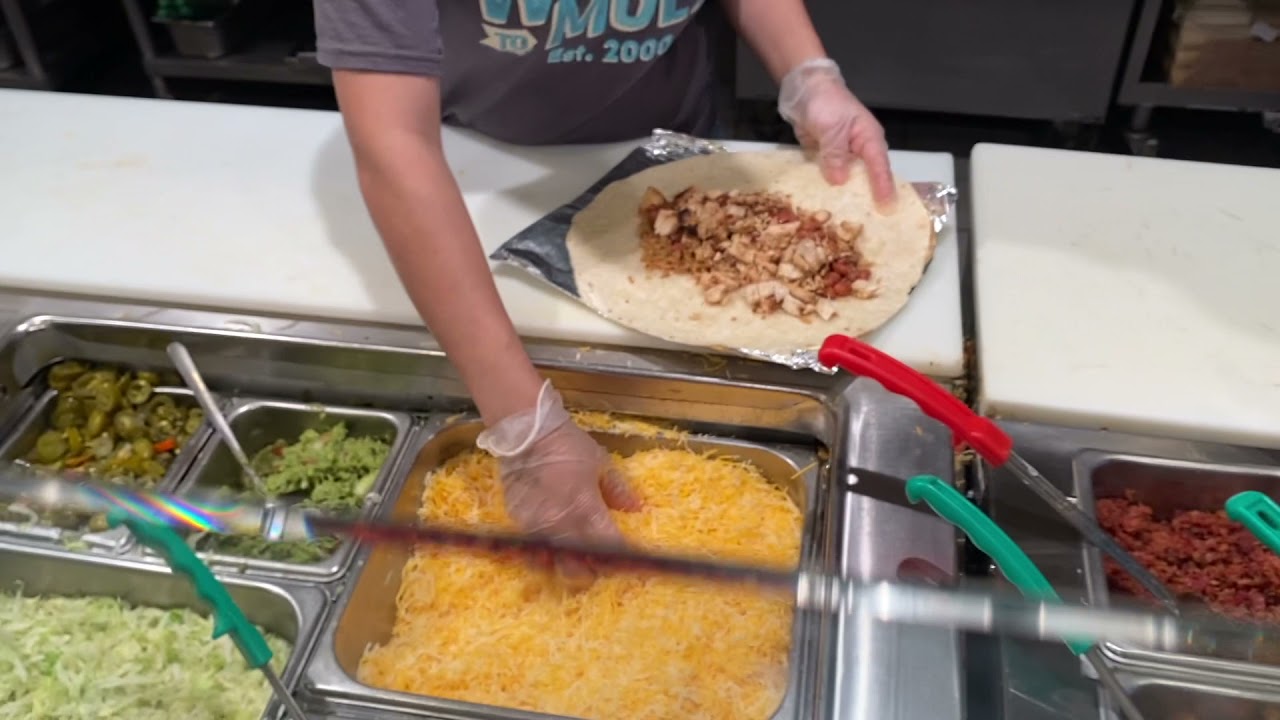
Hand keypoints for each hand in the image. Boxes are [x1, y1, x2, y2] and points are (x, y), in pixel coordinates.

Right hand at [476, 380, 640, 584]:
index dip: (621, 557)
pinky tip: (555, 550)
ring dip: (568, 567)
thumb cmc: (567, 445)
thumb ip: (618, 490)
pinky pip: (534, 549)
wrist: (526, 432)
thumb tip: (636, 509)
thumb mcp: (600, 462)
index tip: (630, 560)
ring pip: (553, 564)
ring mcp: (536, 526)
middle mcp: (560, 523)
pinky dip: (547, 555)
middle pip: (579, 566)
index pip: (608, 546)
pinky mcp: (518, 523)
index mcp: (585, 507)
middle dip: (593, 572)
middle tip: (602, 567)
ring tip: (578, 564)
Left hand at [777, 58, 895, 205]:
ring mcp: (842, 153)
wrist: (804, 88)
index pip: (879, 167)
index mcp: (868, 138)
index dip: (883, 188)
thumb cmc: (825, 103)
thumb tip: (840, 181)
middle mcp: (858, 148)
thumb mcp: (832, 129)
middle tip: (870, 219)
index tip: (887, 208)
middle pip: (866, 176)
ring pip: (847, 177)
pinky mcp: (826, 155)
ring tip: (847, 217)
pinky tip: (824, 202)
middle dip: (867, 195)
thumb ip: (836, 155)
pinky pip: (829, 174)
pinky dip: (827, 185)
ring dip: (845, 193)